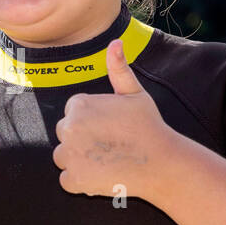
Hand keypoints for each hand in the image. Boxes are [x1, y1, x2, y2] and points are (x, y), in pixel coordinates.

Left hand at [52, 38, 170, 199]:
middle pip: (66, 134)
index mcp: (79, 105)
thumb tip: (115, 42)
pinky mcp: (74, 180)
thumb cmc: (149, 127)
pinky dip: (81, 182)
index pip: (73, 113)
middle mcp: (69, 128)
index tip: (111, 128)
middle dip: (83, 140)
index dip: (93, 122)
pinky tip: (102, 175)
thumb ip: (118, 68)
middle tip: (110, 146)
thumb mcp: (134, 93)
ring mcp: (70, 156)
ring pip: (63, 157)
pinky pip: (67, 180)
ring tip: (106, 161)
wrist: (162, 163)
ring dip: (80, 161)